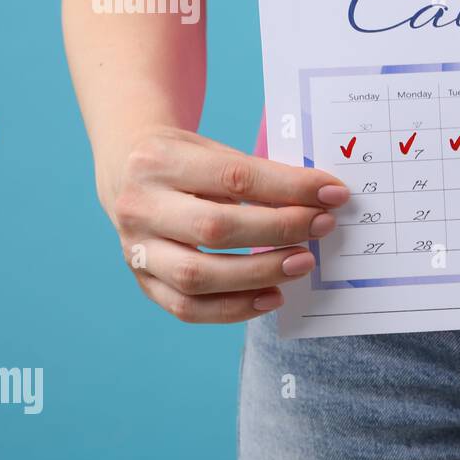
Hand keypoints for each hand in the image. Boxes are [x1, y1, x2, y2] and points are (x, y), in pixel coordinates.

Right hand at [100, 126, 349, 322]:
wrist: (127, 170)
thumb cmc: (186, 161)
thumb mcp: (214, 151)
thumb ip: (259, 175)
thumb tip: (321, 199)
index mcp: (159, 161)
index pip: (235, 178)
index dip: (290, 188)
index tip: (332, 193)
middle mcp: (139, 207)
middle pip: (215, 229)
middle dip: (278, 230)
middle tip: (322, 227)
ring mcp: (134, 250)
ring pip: (198, 276)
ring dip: (260, 274)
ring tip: (303, 262)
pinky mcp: (142, 282)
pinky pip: (187, 308)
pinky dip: (234, 308)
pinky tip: (272, 296)